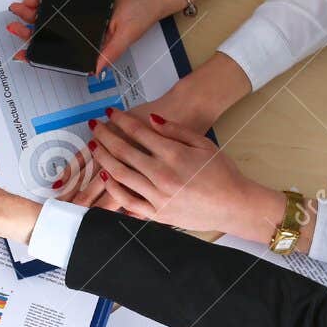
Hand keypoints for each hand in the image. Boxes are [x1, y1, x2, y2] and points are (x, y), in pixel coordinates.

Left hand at [63, 109, 285, 239]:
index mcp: (174, 154)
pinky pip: (126, 201)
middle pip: (123, 151)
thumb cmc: (222, 173)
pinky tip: (104, 176)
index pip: (138, 132)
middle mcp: (162, 175)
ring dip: (103, 158)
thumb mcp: (203, 143)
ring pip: (119, 174)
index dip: (121, 120)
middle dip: (105, 135)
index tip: (110, 112)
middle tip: (94, 126)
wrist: (233, 205)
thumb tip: (152, 120)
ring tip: (93, 147)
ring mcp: (157, 196)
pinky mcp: (156, 213)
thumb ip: (175, 130)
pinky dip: (112, 188)